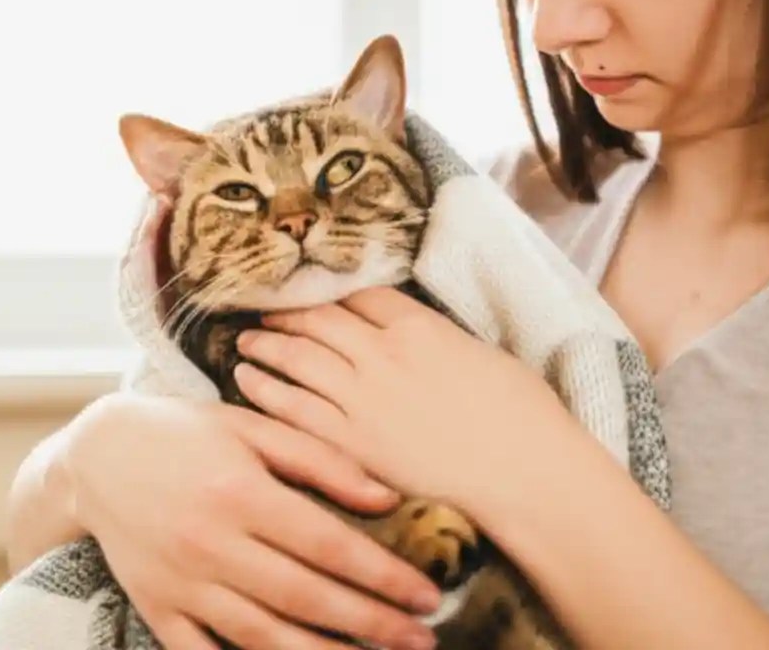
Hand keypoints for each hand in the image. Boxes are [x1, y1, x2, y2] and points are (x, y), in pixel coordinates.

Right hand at [56, 392, 443, 649]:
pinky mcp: (156, 607)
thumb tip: (387, 498)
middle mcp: (211, 541)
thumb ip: (320, 458)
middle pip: (304, 596)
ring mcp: (180, 581)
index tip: (428, 594)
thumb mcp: (250, 427)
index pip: (327, 543)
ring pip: (262, 634)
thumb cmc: (184, 434)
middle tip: (421, 640)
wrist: (95, 456)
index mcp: (240, 490)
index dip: (383, 574)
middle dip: (371, 623)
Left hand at [233, 286, 569, 508]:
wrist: (523, 474)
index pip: (360, 296)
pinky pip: (293, 408)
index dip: (332, 293)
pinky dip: (265, 390)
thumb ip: (441, 341)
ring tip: (246, 341)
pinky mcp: (351, 444)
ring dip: (266, 345)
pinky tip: (246, 381)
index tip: (314, 293)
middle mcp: (381, 355)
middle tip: (263, 311)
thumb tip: (422, 339)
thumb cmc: (522, 417)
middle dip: (287, 313)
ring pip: (297, 358)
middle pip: (319, 320)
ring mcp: (362, 400)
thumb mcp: (484, 355)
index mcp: (418, 328)